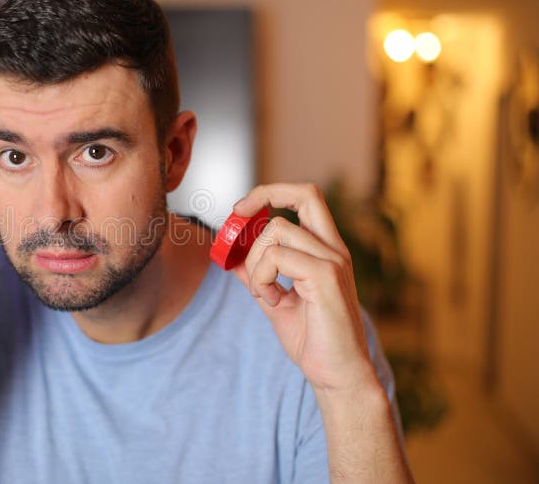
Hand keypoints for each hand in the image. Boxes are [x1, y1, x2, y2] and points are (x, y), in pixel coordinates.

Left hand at [231, 183, 377, 394]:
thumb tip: (232, 258)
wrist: (336, 376)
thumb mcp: (275, 302)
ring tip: (263, 292)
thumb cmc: (312, 341)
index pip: (306, 198)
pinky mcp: (326, 277)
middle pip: (304, 194)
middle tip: (236, 217)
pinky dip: (261, 278)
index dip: (271, 193)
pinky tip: (271, 300)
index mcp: (326, 251)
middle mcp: (334, 250)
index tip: (242, 210)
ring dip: (256, 261)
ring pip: (277, 231)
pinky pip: (276, 258)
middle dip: (262, 196)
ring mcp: (333, 261)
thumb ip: (258, 277)